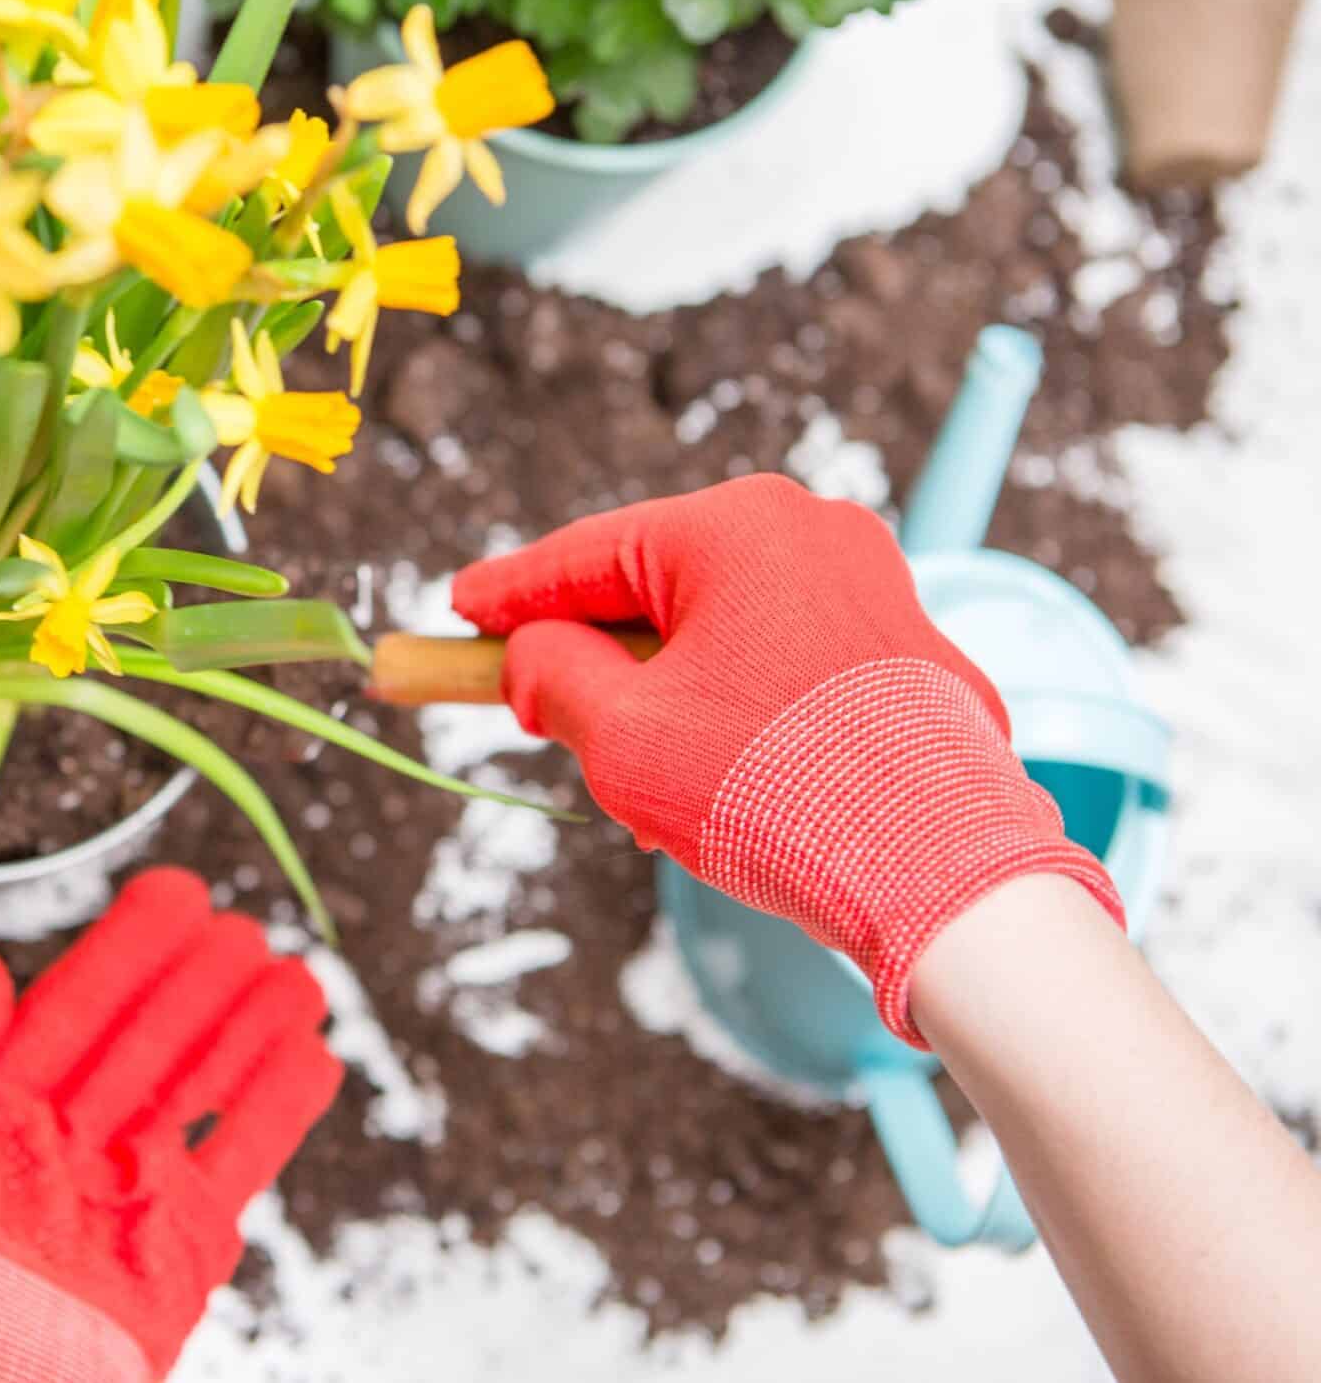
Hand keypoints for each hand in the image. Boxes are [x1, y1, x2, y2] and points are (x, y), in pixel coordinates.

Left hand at [0, 868, 341, 1381]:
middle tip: (246, 928)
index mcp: (2, 1111)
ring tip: (300, 976)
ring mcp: (131, 1189)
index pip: (76, 1008)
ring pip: (202, 1087)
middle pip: (150, 1039)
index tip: (175, 893)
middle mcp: (71, 1141)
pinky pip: (239, 1162)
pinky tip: (312, 1058)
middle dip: (199, 983)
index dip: (126, 951)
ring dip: (251, 1029)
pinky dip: (279, 1110)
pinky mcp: (180, 1244)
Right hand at [452, 474, 1121, 1043]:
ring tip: (639, 787)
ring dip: (665, 697)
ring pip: (722, 631)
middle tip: (534, 709)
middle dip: (594, 656)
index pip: (585, 555)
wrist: (943, 872)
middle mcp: (810, 532)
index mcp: (733, 527)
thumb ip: (551, 677)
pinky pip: (786, 662)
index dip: (509, 593)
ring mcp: (871, 586)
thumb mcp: (621, 736)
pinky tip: (714, 784)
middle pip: (656, 589)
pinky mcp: (908, 650)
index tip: (456, 608)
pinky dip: (733, 708)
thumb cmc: (772, 791)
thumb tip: (534, 656)